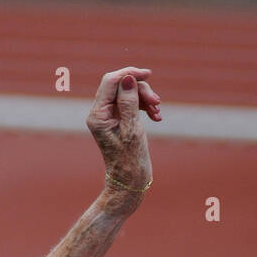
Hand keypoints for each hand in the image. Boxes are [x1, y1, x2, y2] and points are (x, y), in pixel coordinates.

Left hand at [86, 67, 160, 196]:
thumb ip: (129, 102)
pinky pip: (132, 104)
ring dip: (145, 99)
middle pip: (121, 85)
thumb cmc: (130, 160)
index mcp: (97, 115)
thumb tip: (127, 78)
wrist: (129, 183)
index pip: (111, 82)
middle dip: (141, 90)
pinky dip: (145, 107)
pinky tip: (156, 117)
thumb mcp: (132, 129)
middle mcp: (100, 113)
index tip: (148, 74)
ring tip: (158, 112)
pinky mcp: (119, 121)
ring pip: (128, 93)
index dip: (129, 74)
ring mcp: (109, 117)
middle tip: (157, 103)